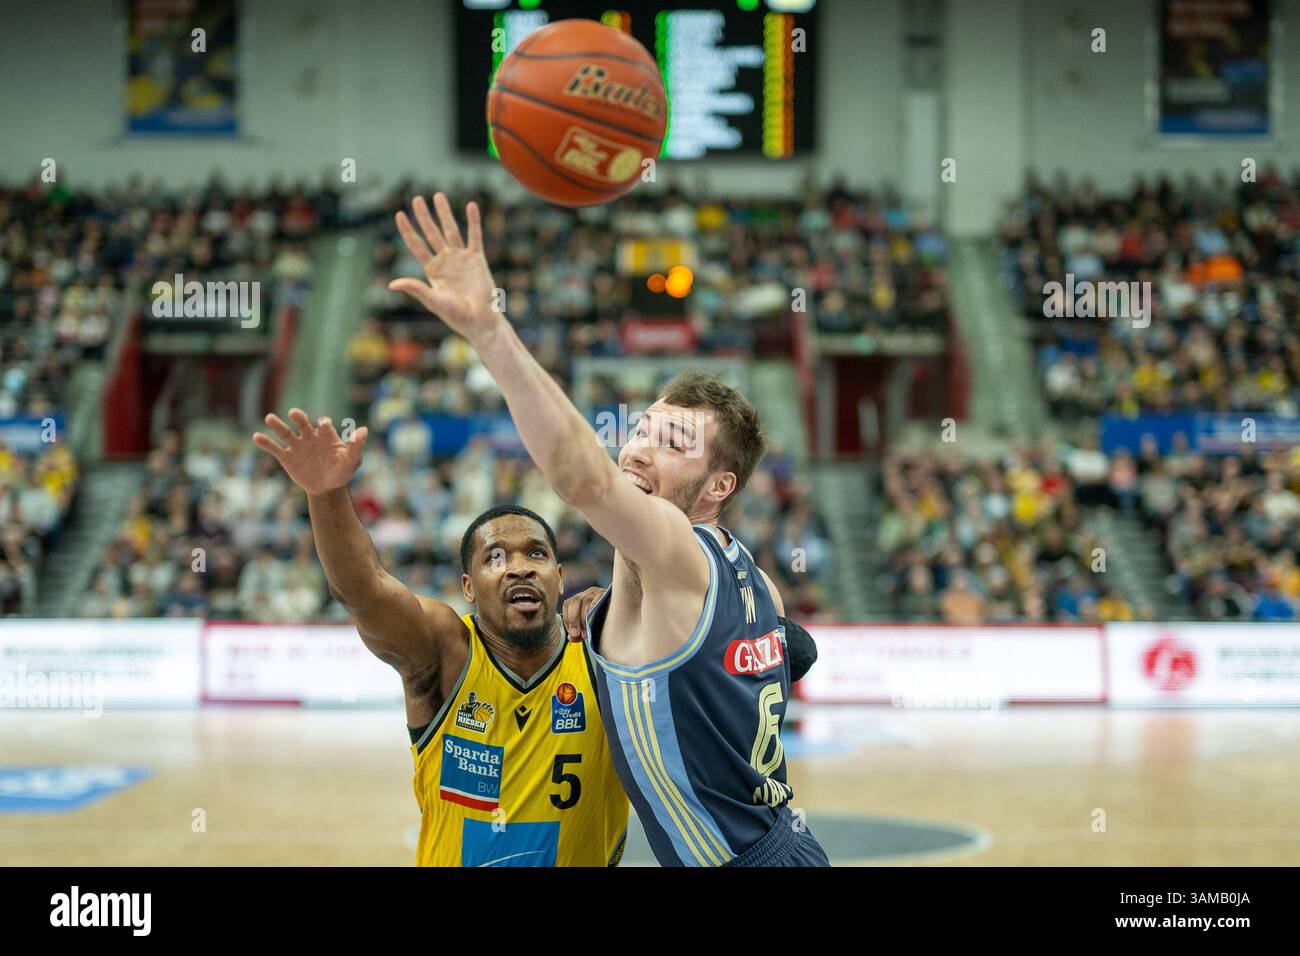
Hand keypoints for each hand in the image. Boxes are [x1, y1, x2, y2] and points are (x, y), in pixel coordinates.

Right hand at [252, 409, 368, 495]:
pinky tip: (256, 436)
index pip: (324, 425)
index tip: (323, 424)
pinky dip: (266, 442)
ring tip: (269, 418)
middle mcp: (310, 436)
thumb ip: (356, 446)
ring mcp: (297, 446)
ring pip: (285, 433)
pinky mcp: (287, 458)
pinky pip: (275, 448)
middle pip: (302, 423)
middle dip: (299, 417)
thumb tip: (363, 430)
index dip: (324, 424)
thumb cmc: (341, 472)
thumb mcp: (351, 460)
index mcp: (326, 435)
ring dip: (277, 425)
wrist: (327, 488)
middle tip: (294, 413)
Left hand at [387, 193, 500, 343]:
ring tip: (438, 196)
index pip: (416, 246)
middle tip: (416, 199)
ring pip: (451, 230)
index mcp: (432, 271)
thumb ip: (416, 289)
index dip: (408, 231)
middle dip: (424, 216)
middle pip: (432, 233)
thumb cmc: (457, 316)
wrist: (481, 321)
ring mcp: (461, 259)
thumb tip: (392, 284)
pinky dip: (473, 221)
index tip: (399, 215)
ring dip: (445, 213)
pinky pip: (474, 236)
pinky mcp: (477, 259)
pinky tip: (470, 206)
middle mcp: (445, 261)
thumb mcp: (433, 301)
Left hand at [561, 586, 608, 641]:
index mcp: (581, 597)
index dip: (567, 619)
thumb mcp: (588, 627)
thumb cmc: (603, 622)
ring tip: (586, 634)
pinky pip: (596, 602)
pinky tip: (592, 624)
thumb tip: (570, 638)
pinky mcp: (607, 594)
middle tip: (576, 634)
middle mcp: (588, 592)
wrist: (623, 616)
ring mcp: (598, 591)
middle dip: (573, 620)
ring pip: (585, 601)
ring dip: (582, 620)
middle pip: (574, 601)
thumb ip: (578, 634)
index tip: (572, 632)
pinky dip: (592, 613)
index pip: (567, 603)